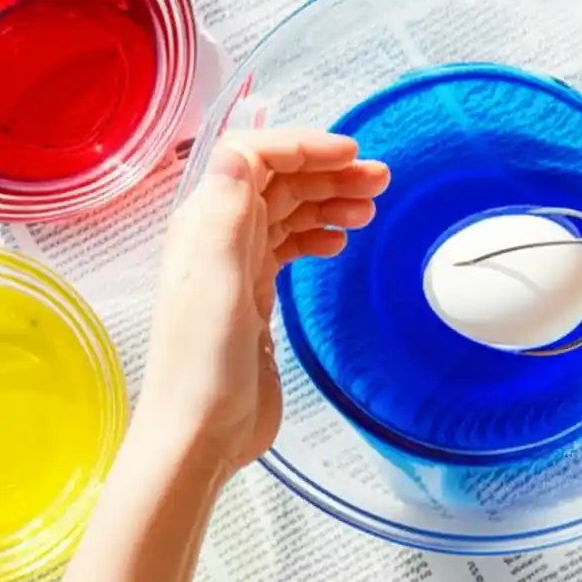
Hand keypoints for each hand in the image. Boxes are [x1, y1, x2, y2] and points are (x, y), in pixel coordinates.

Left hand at [140, 129, 389, 472]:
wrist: (201, 435)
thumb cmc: (203, 369)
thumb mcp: (217, 286)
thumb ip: (226, 217)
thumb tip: (237, 152)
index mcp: (204, 225)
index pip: (252, 158)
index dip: (302, 147)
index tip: (350, 154)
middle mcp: (218, 237)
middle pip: (278, 182)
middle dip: (328, 172)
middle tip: (381, 180)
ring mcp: (237, 266)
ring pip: (289, 213)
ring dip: (329, 201)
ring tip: (370, 208)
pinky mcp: (254, 295)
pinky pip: (290, 246)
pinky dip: (318, 235)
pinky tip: (340, 242)